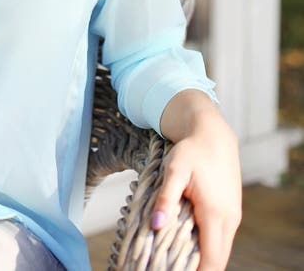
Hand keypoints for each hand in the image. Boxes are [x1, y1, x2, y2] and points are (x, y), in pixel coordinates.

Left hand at [152, 112, 241, 269]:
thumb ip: (166, 198)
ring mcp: (233, 216)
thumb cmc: (192, 150)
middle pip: (218, 260)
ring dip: (203, 257)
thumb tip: (156, 226)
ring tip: (177, 259)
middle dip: (198, 268)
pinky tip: (189, 241)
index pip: (212, 259)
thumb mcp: (174, 170)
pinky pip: (222, 238)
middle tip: (171, 267)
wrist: (213, 133)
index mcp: (215, 213)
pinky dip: (208, 245)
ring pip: (221, 249)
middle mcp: (229, 219)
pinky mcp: (231, 211)